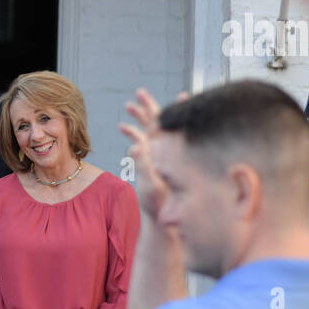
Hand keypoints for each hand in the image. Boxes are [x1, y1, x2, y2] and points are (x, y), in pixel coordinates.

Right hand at [118, 88, 184, 217]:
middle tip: (139, 92)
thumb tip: (136, 146)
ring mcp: (155, 156)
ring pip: (147, 131)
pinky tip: (124, 130)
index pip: (171, 126)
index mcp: (167, 152)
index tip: (185, 94)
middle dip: (148, 106)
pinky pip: (141, 144)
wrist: (161, 217)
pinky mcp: (148, 163)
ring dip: (139, 118)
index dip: (178, 110)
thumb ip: (143, 166)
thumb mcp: (152, 183)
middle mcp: (163, 151)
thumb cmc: (161, 202)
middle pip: (156, 123)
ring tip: (128, 106)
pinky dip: (133, 134)